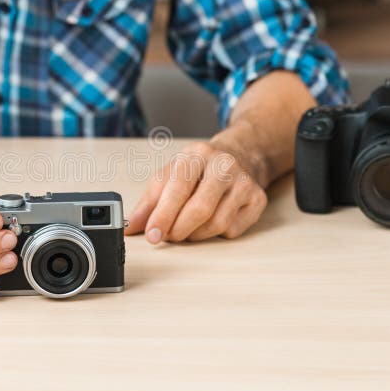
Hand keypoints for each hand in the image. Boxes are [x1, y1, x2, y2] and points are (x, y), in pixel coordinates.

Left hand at [125, 141, 267, 242]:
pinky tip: (210, 221)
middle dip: (179, 229)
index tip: (152, 235)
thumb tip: (131, 226)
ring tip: (186, 228)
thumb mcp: (169, 176)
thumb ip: (148, 202)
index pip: (179, 187)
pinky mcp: (258, 199)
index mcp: (197, 154)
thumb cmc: (197, 169)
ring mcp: (245, 181)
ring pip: (217, 223)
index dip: (163, 215)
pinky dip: (216, 234)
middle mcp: (224, 165)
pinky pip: (233, 230)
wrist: (238, 156)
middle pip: (200, 208)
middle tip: (167, 236)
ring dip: (195, 234)